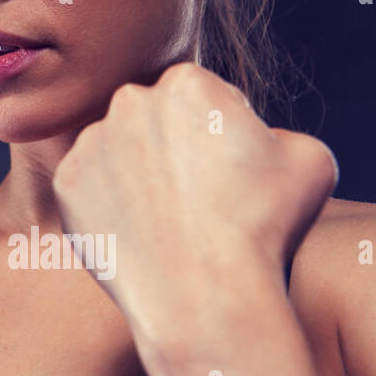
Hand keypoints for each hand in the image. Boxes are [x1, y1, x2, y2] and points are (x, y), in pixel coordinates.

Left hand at [51, 62, 338, 340]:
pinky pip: (90, 187)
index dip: (220, 134)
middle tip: (197, 198)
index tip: (229, 170)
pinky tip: (139, 232)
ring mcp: (91, 141)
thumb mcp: (309, 158)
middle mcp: (129, 100)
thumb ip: (279, 132)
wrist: (204, 293)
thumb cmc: (264, 227)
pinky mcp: (65, 182)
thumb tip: (259, 138)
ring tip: (168, 220)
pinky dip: (109, 206)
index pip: (202, 98)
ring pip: (118, 152)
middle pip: (154, 120)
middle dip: (172, 148)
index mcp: (187, 81)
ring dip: (137, 175)